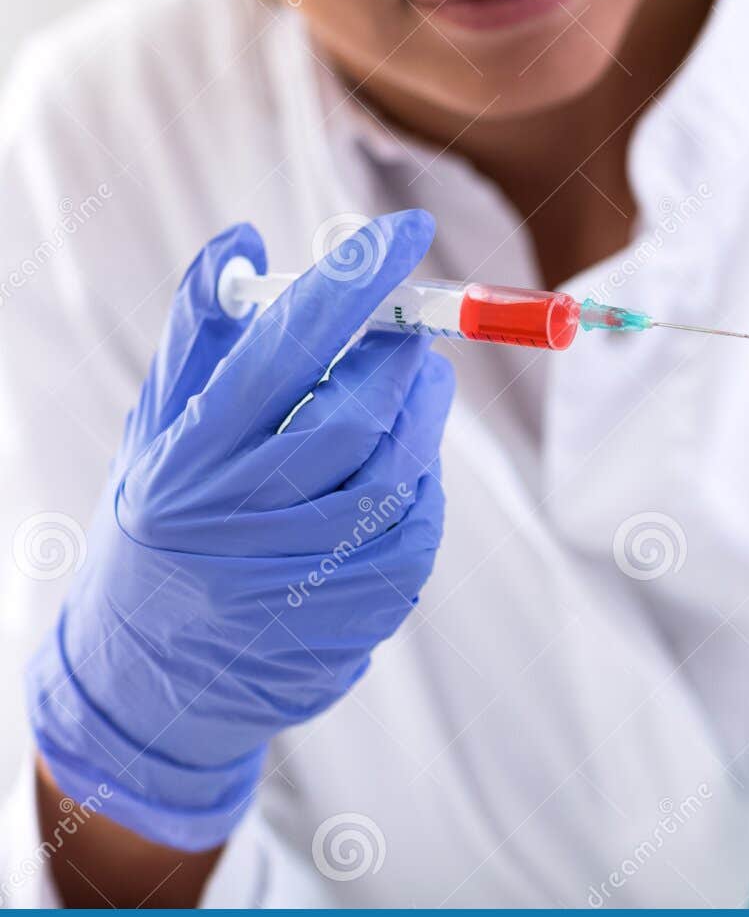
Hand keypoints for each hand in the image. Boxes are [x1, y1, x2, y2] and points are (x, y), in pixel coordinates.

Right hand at [27, 211, 452, 850]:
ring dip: (421, 404)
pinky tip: (392, 463)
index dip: (352, 286)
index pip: (285, 353)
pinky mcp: (373, 604)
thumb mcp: (157, 433)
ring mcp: (317, 573)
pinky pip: (423, 509)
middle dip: (396, 352)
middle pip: (359, 409)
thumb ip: (201, 338)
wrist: (157, 683)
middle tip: (405, 325)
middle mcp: (248, 523)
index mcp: (189, 464)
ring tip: (406, 383)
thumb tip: (244, 242)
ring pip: (405, 460)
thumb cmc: (160, 527)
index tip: (404, 233)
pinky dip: (421, 468)